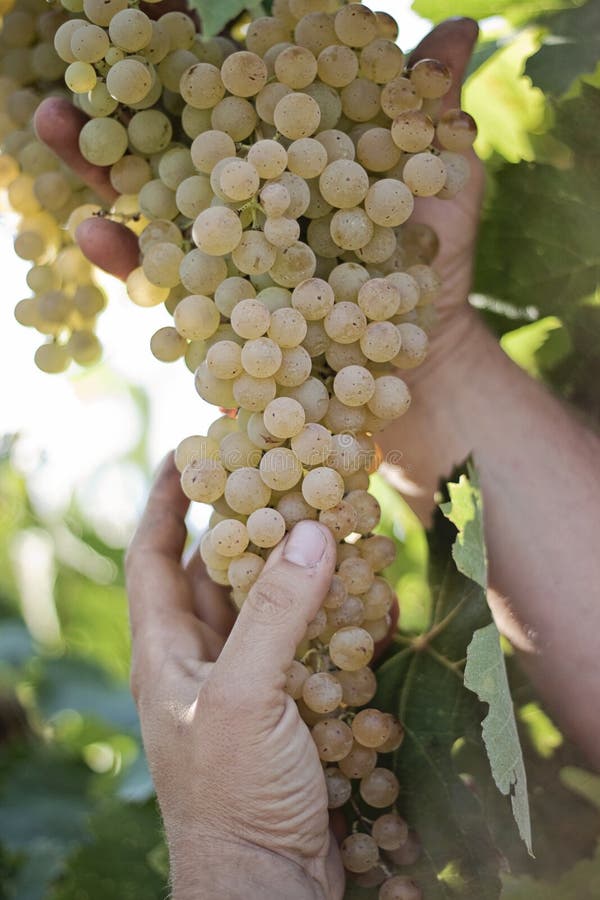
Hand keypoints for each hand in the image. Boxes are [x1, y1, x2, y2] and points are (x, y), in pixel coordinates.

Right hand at [33, 18, 482, 298]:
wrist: (423, 363)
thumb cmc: (434, 267)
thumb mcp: (444, 183)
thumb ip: (432, 114)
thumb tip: (461, 30)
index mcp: (295, 147)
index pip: (241, 84)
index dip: (203, 44)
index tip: (165, 1)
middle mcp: (250, 188)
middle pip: (179, 128)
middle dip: (133, 87)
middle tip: (90, 41)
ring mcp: (223, 244)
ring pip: (149, 193)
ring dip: (97, 159)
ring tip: (52, 118)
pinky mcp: (208, 304)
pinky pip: (157, 277)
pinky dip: (124, 256)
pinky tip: (92, 227)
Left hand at [126, 455, 344, 899]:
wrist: (267, 886)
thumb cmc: (233, 796)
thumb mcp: (246, 698)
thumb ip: (275, 614)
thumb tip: (310, 532)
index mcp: (168, 652)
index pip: (151, 556)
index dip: (164, 500)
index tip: (186, 450)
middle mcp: (203, 660)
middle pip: (220, 571)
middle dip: (251, 525)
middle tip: (288, 477)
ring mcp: (249, 683)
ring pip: (272, 605)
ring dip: (303, 569)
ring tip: (338, 526)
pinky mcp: (290, 705)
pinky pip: (312, 642)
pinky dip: (337, 616)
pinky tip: (370, 599)